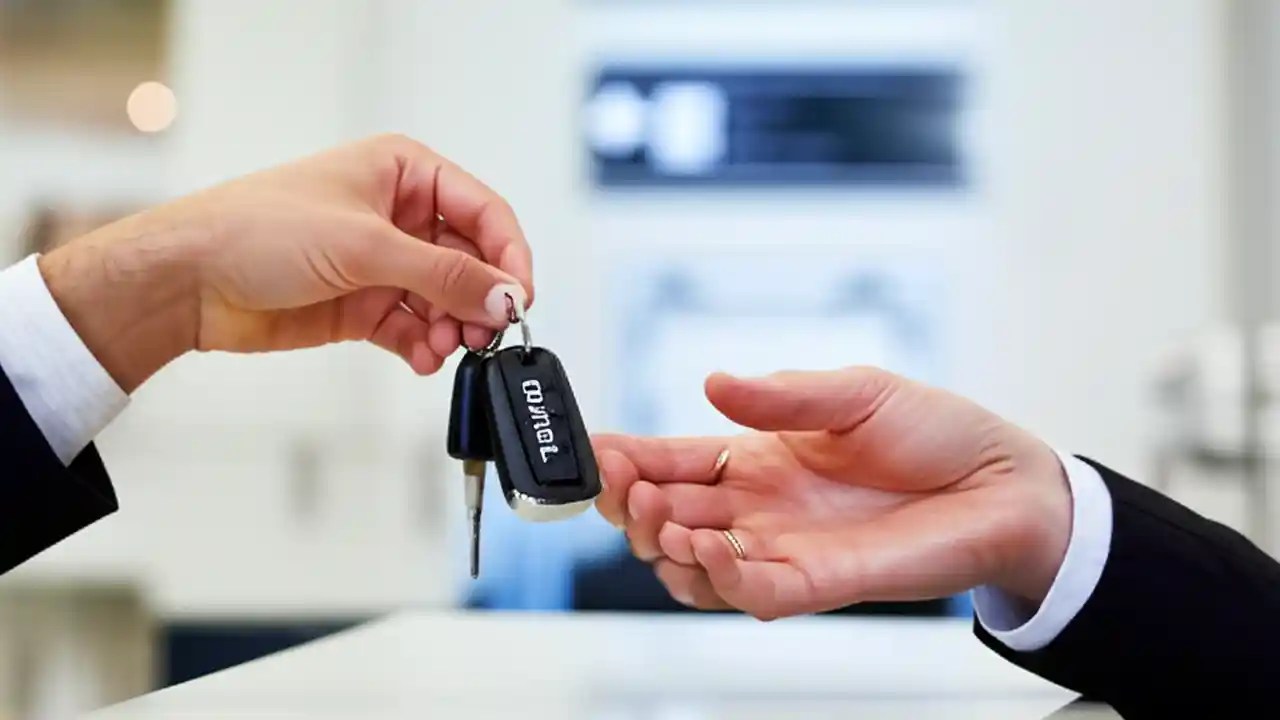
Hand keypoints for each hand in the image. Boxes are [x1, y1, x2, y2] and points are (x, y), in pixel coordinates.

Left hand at [38, 134, 532, 391]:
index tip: (519, 297)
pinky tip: (422, 358)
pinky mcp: (365, 305)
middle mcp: (399, 215)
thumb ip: (443, 274)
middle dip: (479, 299)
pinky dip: (426, 346)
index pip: (483, 212)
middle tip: (483, 333)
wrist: (190, 281)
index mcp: (404, 172)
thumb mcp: (364, 246)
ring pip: (447, 301)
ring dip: (453, 328)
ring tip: (444, 348)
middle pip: (470, 261)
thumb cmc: (256, 231)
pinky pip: (416, 328)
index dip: (508, 255)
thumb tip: (504, 293)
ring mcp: (383, 263)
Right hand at [592, 367, 1071, 620]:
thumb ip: (783, 394)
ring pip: (693, 568)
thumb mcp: (854, 392)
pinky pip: (753, 592)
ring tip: (662, 518)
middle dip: (631, 505)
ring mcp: (785, 549)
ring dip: (664, 547)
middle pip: (667, 518)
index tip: (596, 449)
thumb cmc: (937, 433)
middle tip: (623, 486)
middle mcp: (760, 509)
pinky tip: (707, 548)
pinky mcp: (820, 583)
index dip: (629, 458)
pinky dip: (720, 576)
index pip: (673, 461)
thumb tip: (714, 383)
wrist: (1005, 483)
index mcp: (758, 458)